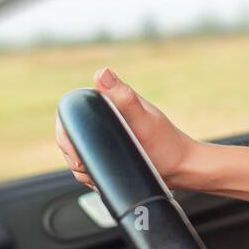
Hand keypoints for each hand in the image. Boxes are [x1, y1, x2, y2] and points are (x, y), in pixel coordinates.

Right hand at [55, 67, 199, 190]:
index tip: (81, 153)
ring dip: (83, 167)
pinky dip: (92, 173)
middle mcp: (105, 116)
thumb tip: (102, 73)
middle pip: (69, 137)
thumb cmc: (167, 144)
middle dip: (77, 156)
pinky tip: (105, 176)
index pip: (71, 114)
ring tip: (105, 171)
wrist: (180, 168)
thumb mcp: (144, 120)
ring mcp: (106, 135)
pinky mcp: (109, 151)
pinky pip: (88, 164)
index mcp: (108, 102)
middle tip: (98, 164)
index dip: (68, 135)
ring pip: (77, 153)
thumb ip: (124, 97)